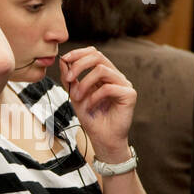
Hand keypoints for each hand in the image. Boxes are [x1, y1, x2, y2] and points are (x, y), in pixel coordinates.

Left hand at [59, 46, 135, 160]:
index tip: (64, 60)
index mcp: (105, 74)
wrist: (102, 139)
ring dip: (85, 83)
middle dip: (79, 64)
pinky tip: (90, 105)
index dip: (79, 53)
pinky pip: (109, 88)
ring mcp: (124, 84)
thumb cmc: (92, 118)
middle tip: (69, 78)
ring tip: (77, 97)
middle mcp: (116, 76)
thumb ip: (70, 79)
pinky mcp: (129, 95)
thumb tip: (63, 60)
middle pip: (98, 56)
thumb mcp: (75, 95)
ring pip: (102, 70)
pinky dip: (95, 96)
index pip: (94, 53)